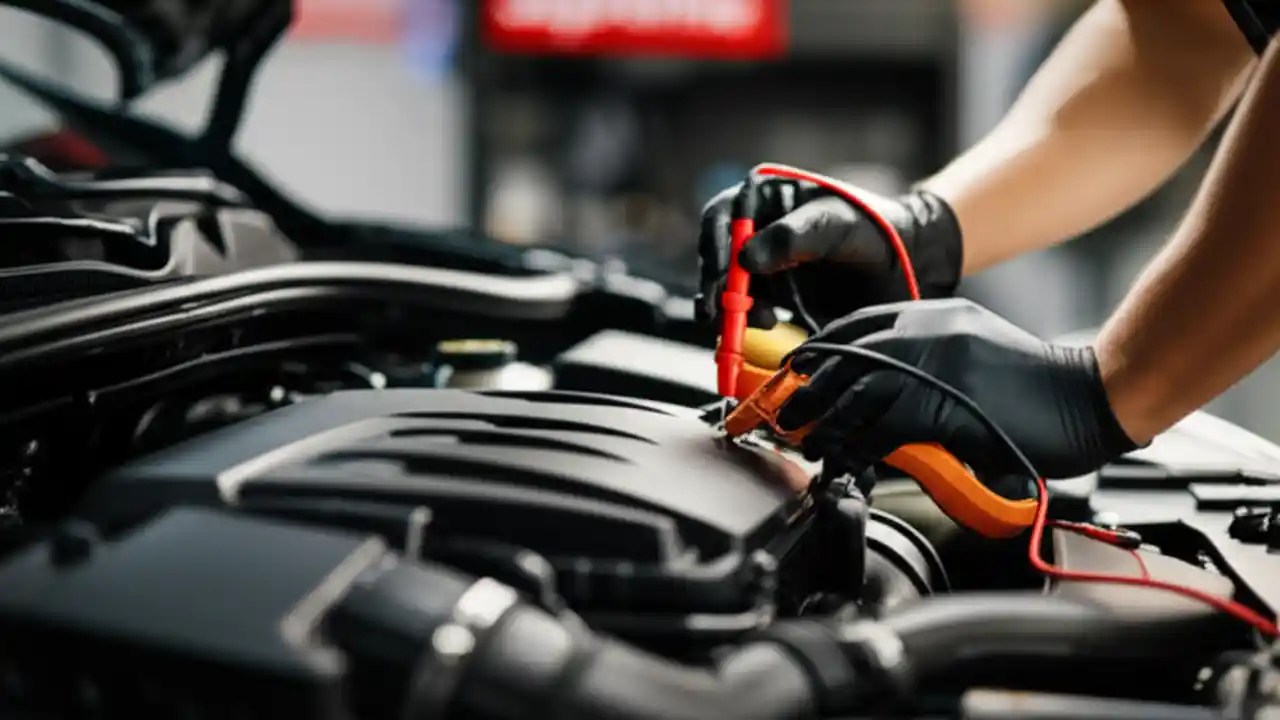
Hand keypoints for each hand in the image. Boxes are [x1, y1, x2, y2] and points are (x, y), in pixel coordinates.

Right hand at [695, 177, 963, 328]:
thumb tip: (747, 259)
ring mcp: (762, 265)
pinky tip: (762, 328)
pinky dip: (743, 324)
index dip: (715, 247)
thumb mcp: (836, 225)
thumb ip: (794, 236)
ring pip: (725, 288)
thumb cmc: (876, 230)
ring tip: (760, 320)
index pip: (722, 217)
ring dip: (731, 310)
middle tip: (727, 312)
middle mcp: (756, 230)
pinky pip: (744, 312)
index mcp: (766, 198)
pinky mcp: (772, 296)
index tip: (723, 278)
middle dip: (719, 287)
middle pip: (717, 257)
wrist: (910, 264)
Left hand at [775, 299, 1137, 478]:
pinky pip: (882, 427)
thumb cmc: (1033, 383)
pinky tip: (843, 458)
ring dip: (823, 419)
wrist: (1088, 396)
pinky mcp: (944, 406)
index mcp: (933, 315)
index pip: (856, 323)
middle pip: (846, 355)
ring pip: (856, 391)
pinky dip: (855, 446)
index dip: (818, 349)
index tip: (795, 370)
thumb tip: (877, 392)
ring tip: (805, 439)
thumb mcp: (971, 349)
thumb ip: (925, 359)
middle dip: (808, 386)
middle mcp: (928, 332)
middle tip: (786, 412)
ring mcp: (935, 367)